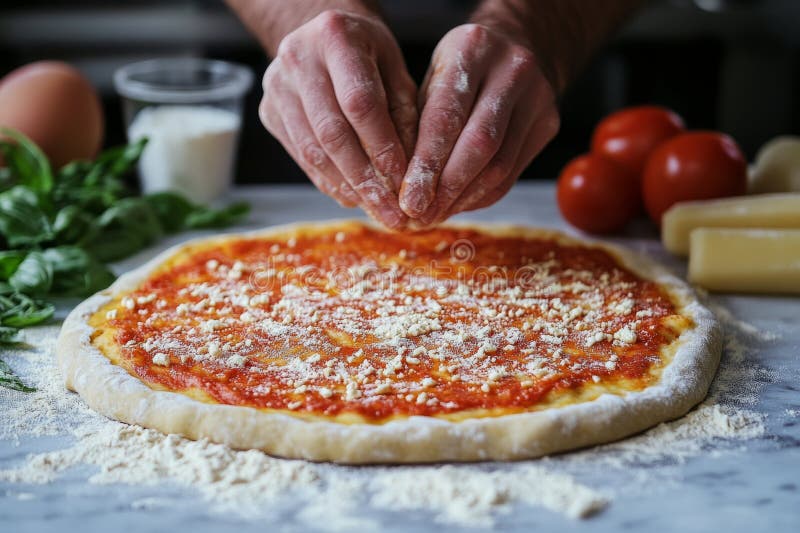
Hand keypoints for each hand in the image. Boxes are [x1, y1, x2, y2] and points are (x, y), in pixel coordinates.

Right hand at [259, 10, 417, 228]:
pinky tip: (353, 197)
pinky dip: (329, 181)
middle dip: (365, 180)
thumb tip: (409, 172)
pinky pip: (301, 157)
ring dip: (347, 188)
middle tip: (390, 212)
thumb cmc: (368, 52)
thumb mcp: (395, 69)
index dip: (381, 145)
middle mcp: (297, 59)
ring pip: (313, 151)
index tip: (402, 179)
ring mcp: (276, 87)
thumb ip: (403, 114)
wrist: (323, 37)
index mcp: (335, 37)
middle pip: (332, 133)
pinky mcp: (268, 112)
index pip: (360, 102)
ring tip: (376, 210)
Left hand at [399, 24, 559, 225]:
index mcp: (471, 48)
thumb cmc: (460, 69)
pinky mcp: (549, 123)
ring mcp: (538, 96)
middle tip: (421, 215)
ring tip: (435, 216)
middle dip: (446, 188)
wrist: (518, 45)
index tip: (409, 199)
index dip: (427, 164)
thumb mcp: (431, 79)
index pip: (447, 117)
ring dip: (464, 198)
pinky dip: (482, 195)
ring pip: (499, 165)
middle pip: (479, 144)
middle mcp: (512, 69)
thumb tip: (403, 187)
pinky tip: (459, 205)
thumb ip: (418, 124)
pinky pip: (512, 173)